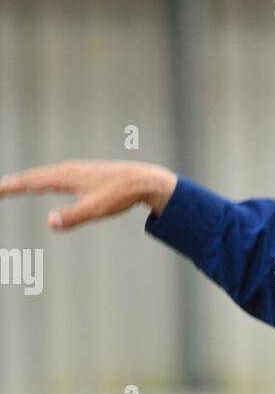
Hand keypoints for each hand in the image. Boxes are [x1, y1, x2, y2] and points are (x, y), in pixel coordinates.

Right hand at [0, 160, 177, 229]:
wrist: (142, 180)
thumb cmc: (120, 194)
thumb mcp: (97, 209)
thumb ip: (73, 217)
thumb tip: (50, 223)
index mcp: (65, 176)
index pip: (31, 182)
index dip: (10, 186)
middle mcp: (66, 171)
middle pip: (32, 177)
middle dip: (12, 183)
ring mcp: (74, 172)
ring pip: (42, 176)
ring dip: (24, 181)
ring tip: (10, 186)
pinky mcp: (81, 175)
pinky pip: (53, 177)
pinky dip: (39, 181)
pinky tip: (39, 184)